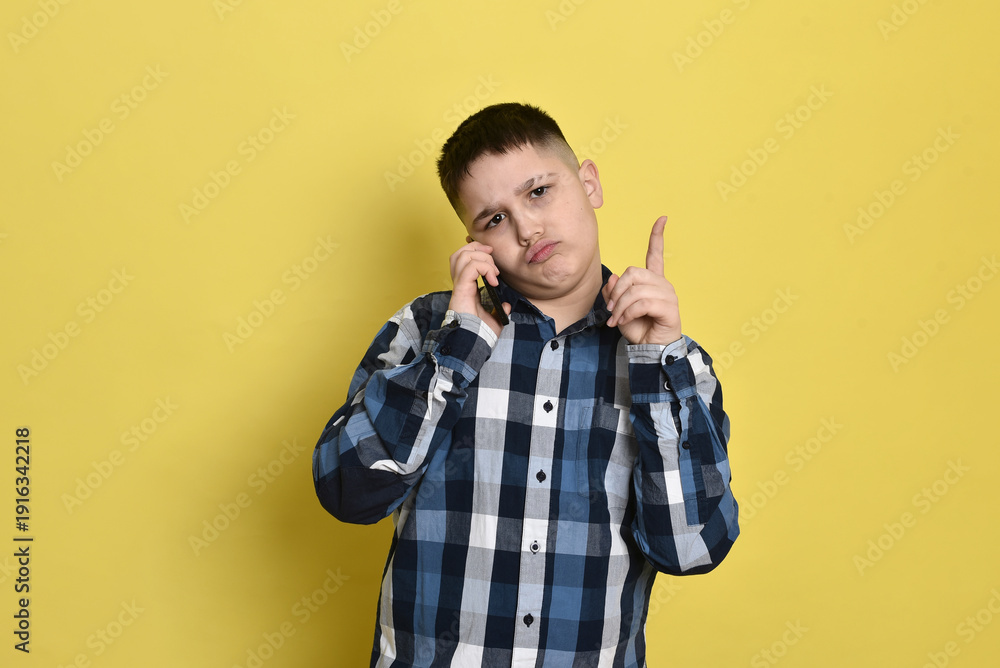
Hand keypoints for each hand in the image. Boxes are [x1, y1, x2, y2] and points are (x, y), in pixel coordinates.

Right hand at [448, 241, 510, 335]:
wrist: (473, 342)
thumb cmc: (479, 333)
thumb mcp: (493, 319)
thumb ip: (499, 310)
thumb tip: (506, 305)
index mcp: (466, 287)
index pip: (463, 259)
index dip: (476, 250)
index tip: (491, 254)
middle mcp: (460, 284)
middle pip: (460, 253)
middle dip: (478, 248)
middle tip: (492, 255)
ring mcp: (459, 286)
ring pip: (463, 256)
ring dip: (482, 258)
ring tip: (493, 272)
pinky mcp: (461, 289)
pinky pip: (470, 267)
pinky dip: (484, 268)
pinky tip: (493, 280)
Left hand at [602, 216, 681, 345]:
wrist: (648, 349)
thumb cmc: (637, 327)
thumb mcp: (618, 308)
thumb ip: (614, 291)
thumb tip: (613, 278)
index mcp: (652, 280)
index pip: (655, 254)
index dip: (657, 236)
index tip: (662, 219)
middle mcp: (662, 283)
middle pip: (633, 272)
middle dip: (617, 291)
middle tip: (611, 309)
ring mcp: (668, 294)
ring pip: (635, 289)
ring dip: (620, 306)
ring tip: (616, 319)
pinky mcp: (670, 308)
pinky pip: (643, 302)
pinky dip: (628, 313)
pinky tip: (624, 321)